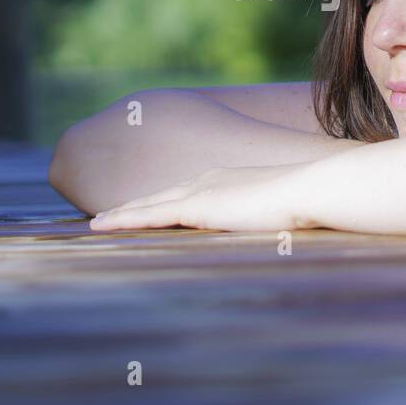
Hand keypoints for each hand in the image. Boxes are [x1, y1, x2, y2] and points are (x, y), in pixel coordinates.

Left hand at [88, 162, 315, 232]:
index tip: (146, 208)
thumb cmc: (306, 200)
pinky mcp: (196, 207)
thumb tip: (282, 224)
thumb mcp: (283, 205)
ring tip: (96, 224)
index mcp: (225, 178)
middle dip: (133, 205)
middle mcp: (206, 179)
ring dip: (121, 214)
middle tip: (106, 216)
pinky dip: (124, 220)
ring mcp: (200, 191)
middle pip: (160, 195)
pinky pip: (150, 215)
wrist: (309, 188)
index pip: (184, 192)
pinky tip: (103, 226)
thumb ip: (272, 212)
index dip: (162, 201)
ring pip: (148, 205)